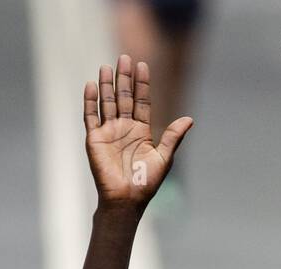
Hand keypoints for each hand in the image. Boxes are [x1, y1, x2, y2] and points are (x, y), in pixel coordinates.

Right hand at [83, 54, 192, 209]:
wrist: (126, 199)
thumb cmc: (146, 182)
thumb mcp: (164, 157)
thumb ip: (173, 136)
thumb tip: (190, 119)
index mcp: (141, 131)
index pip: (141, 102)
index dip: (142, 85)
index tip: (142, 66)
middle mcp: (124, 128)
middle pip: (123, 97)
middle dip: (124, 79)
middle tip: (125, 58)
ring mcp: (108, 132)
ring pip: (107, 103)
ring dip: (107, 85)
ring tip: (107, 66)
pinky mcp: (94, 139)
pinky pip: (90, 116)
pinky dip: (90, 101)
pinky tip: (92, 85)